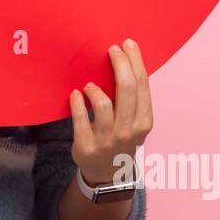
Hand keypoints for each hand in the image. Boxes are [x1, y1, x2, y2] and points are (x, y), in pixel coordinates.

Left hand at [69, 38, 153, 185]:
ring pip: (103, 105)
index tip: (127, 44)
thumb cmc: (121, 139)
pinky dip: (77, 102)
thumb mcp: (135, 123)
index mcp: (144, 122)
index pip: (142, 86)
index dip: (135, 62)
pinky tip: (75, 94)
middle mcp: (128, 131)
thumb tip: (126, 61)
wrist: (108, 175)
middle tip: (112, 49)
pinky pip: (80, 118)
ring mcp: (107, 140)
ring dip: (95, 88)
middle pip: (126, 90)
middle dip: (120, 64)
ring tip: (90, 84)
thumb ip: (132, 99)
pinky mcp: (86, 146)